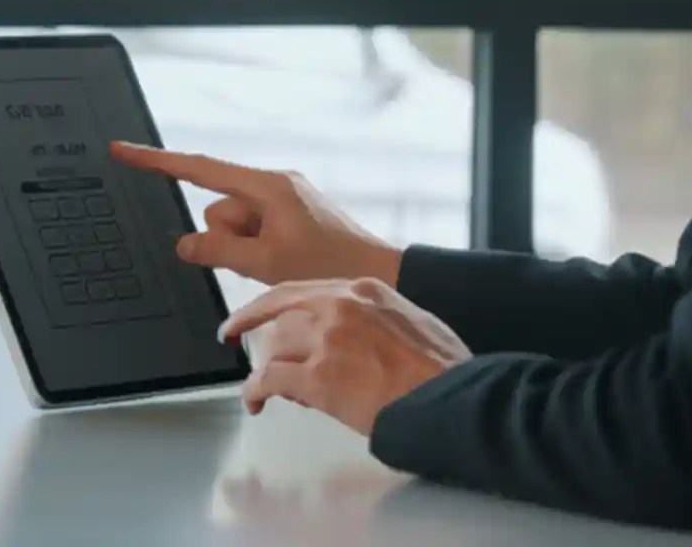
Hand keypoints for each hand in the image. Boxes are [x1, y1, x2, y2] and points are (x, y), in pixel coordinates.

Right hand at [109, 142, 402, 285]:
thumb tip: (185, 243)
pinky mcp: (289, 214)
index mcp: (266, 185)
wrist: (378, 273)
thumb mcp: (266, 263)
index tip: (123, 151)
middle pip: (217, 209)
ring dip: (245, 248)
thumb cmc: (331, 265)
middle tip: (263, 260)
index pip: (198, 169)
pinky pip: (253, 230)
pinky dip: (258, 248)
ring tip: (281, 262)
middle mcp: (273, 184)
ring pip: (233, 225)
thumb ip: (219, 251)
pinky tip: (286, 260)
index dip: (155, 162)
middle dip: (227, 238)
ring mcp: (282, 198)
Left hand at [219, 278, 471, 436]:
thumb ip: (380, 317)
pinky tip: (255, 402)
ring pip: (274, 348)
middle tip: (237, 342)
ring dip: (264, 371)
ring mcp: (327, 340)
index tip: (250, 313)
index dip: (267, 305)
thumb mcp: (415, 321)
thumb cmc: (445, 371)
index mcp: (362, 290)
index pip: (299, 290)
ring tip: (263, 390)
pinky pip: (270, 379)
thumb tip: (365, 332)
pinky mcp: (319, 377)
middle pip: (280, 316)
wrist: (454, 398)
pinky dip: (255, 391)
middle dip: (258, 334)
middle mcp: (339, 307)